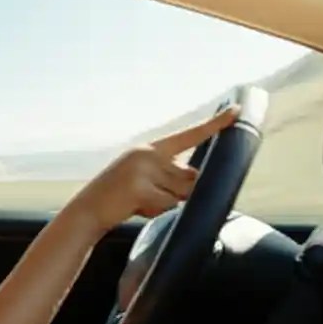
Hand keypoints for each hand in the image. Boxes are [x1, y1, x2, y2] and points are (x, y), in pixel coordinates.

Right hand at [70, 106, 239, 232]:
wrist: (86, 210)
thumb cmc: (118, 198)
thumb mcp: (144, 179)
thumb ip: (171, 177)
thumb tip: (195, 180)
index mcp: (149, 148)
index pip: (189, 135)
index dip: (214, 124)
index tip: (236, 112)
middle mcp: (147, 154)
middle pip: (189, 176)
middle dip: (178, 193)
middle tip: (147, 197)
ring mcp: (143, 169)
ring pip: (180, 192)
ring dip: (166, 203)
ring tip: (138, 202)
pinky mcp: (140, 187)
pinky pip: (167, 204)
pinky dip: (157, 211)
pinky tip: (136, 207)